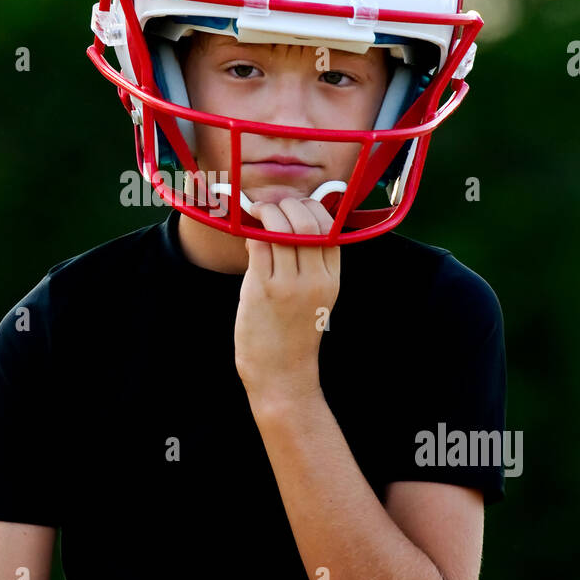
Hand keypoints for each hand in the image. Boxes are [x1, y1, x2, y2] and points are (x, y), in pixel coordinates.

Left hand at [234, 197, 339, 411]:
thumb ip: (308, 264)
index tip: (294, 206)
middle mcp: (316, 279)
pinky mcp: (264, 289)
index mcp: (332, 278)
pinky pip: (259, 245)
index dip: (312, 208)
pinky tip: (248, 234)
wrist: (282, 374)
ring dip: (267, 212)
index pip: (330, 228)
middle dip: (289, 204)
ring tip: (256, 213)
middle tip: (272, 206)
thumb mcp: (314, 297)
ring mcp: (290, 284)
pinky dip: (252, 232)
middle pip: (308, 222)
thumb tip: (282, 224)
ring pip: (282, 228)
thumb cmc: (293, 335)